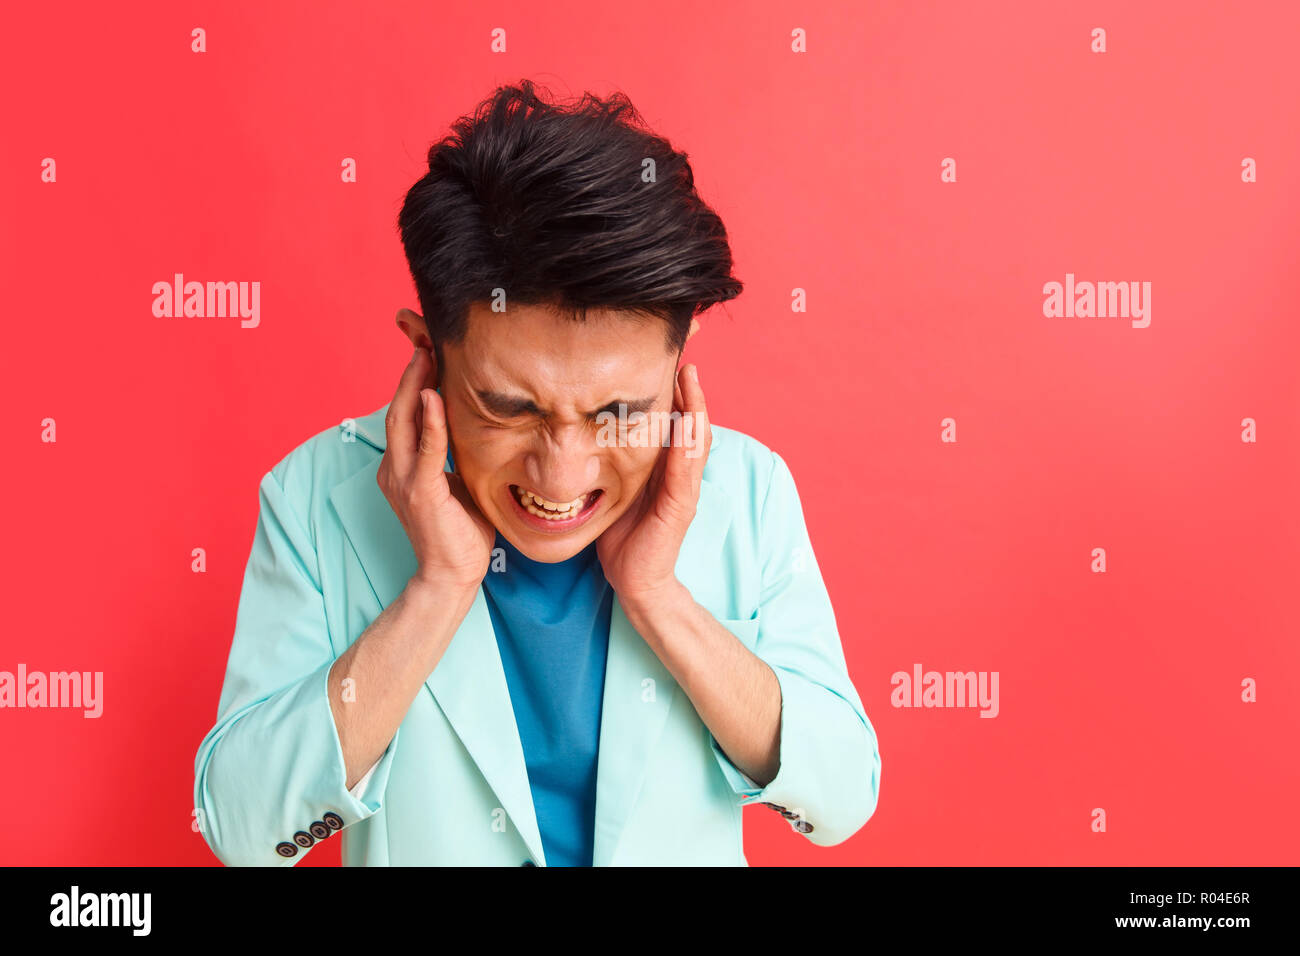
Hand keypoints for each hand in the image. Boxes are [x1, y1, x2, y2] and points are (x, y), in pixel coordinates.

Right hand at [377, 347, 496, 590]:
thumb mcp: (458, 482)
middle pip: (398, 407)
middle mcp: (396, 468)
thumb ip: (455, 454)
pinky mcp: (420, 492)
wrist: (452, 575)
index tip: (427, 346)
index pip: (406, 412)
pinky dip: (428, 421)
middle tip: (423, 336)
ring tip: (425, 352)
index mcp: (403, 465)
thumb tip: (476, 425)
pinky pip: (424, 450)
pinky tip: (434, 396)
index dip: (414, 378)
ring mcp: (404, 480)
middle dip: (410, 370)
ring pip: (403, 420)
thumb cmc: (461, 532)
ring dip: (414, 385)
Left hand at [597, 363, 710, 606]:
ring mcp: (683, 488)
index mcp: (664, 464)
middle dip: (689, 385)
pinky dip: (688, 443)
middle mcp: (679, 471)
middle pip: (690, 419)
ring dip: (694, 407)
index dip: (673, 386)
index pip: (673, 416)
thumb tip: (578, 424)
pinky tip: (687, 421)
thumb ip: (609, 457)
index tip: (666, 351)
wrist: (633, 580)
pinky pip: (686, 470)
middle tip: (684, 348)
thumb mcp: (612, 485)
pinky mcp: (680, 507)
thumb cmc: (621, 534)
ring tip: (690, 375)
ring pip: (694, 439)